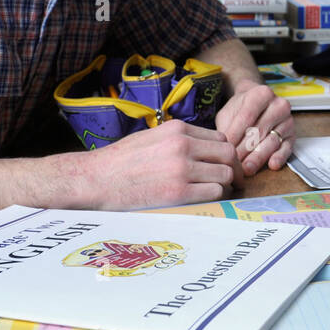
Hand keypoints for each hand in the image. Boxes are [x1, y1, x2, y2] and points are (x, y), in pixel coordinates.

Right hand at [80, 119, 244, 207]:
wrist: (95, 179)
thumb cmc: (120, 161)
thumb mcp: (151, 137)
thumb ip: (177, 139)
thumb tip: (202, 149)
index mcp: (177, 129)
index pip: (220, 138)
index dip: (225, 154)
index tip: (225, 165)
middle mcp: (183, 145)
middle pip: (228, 154)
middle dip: (234, 168)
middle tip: (235, 181)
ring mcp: (182, 168)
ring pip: (225, 174)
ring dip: (226, 185)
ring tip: (219, 193)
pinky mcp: (179, 192)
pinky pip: (214, 193)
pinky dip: (216, 197)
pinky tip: (206, 200)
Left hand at [214, 79, 293, 174]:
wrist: (258, 102)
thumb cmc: (241, 109)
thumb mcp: (229, 112)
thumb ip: (226, 127)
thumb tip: (223, 148)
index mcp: (262, 94)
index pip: (247, 116)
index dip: (235, 135)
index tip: (225, 149)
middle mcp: (278, 105)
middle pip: (259, 131)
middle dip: (244, 150)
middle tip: (234, 165)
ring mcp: (287, 120)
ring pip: (272, 141)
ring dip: (258, 157)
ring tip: (247, 169)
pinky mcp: (292, 135)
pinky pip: (287, 148)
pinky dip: (280, 157)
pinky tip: (272, 164)